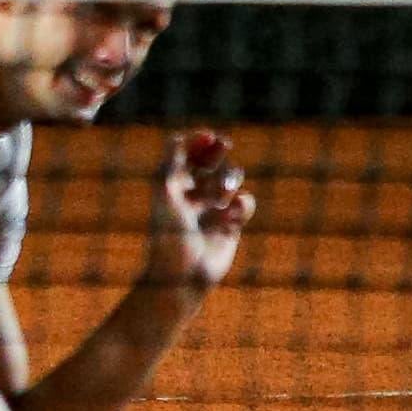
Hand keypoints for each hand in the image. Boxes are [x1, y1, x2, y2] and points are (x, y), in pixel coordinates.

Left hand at [146, 128, 254, 288]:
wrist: (184, 273)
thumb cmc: (169, 233)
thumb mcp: (165, 193)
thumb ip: (171, 163)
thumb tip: (178, 137)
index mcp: (172, 185)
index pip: (186, 153)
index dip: (197, 142)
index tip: (208, 137)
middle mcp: (192, 194)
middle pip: (209, 161)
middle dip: (216, 151)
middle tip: (223, 144)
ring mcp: (213, 208)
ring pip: (229, 179)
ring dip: (228, 179)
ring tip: (223, 194)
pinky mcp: (231, 223)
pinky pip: (246, 202)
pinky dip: (243, 203)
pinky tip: (233, 214)